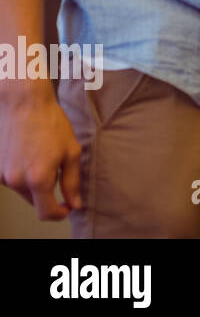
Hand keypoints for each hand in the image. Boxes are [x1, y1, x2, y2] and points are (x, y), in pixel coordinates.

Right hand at [0, 87, 82, 219]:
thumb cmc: (50, 124)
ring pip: (24, 190)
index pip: (46, 212)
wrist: (23, 103)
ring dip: (36, 181)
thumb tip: (75, 204)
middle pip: (35, 200)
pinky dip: (24, 172)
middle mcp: (16, 181)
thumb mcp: (71, 152)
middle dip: (49, 192)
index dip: (59, 213)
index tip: (68, 207)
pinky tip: (31, 152)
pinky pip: (14, 179)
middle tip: (58, 167)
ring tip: (44, 154)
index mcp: (38, 179)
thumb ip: (72, 182)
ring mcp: (3, 175)